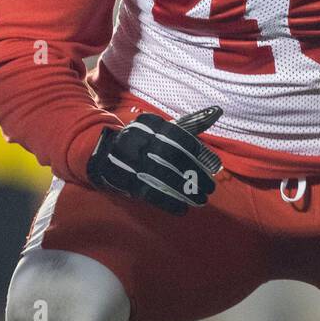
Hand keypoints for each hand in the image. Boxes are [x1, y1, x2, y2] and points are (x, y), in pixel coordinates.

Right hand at [87, 106, 223, 215]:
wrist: (101, 153)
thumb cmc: (143, 140)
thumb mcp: (163, 128)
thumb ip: (191, 124)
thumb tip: (218, 111)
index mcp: (151, 124)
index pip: (180, 138)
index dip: (197, 154)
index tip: (211, 167)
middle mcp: (140, 139)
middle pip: (173, 158)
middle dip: (195, 175)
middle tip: (210, 188)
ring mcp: (129, 160)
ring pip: (163, 176)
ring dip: (185, 191)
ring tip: (201, 200)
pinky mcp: (123, 180)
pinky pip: (149, 192)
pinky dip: (168, 202)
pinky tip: (182, 209)